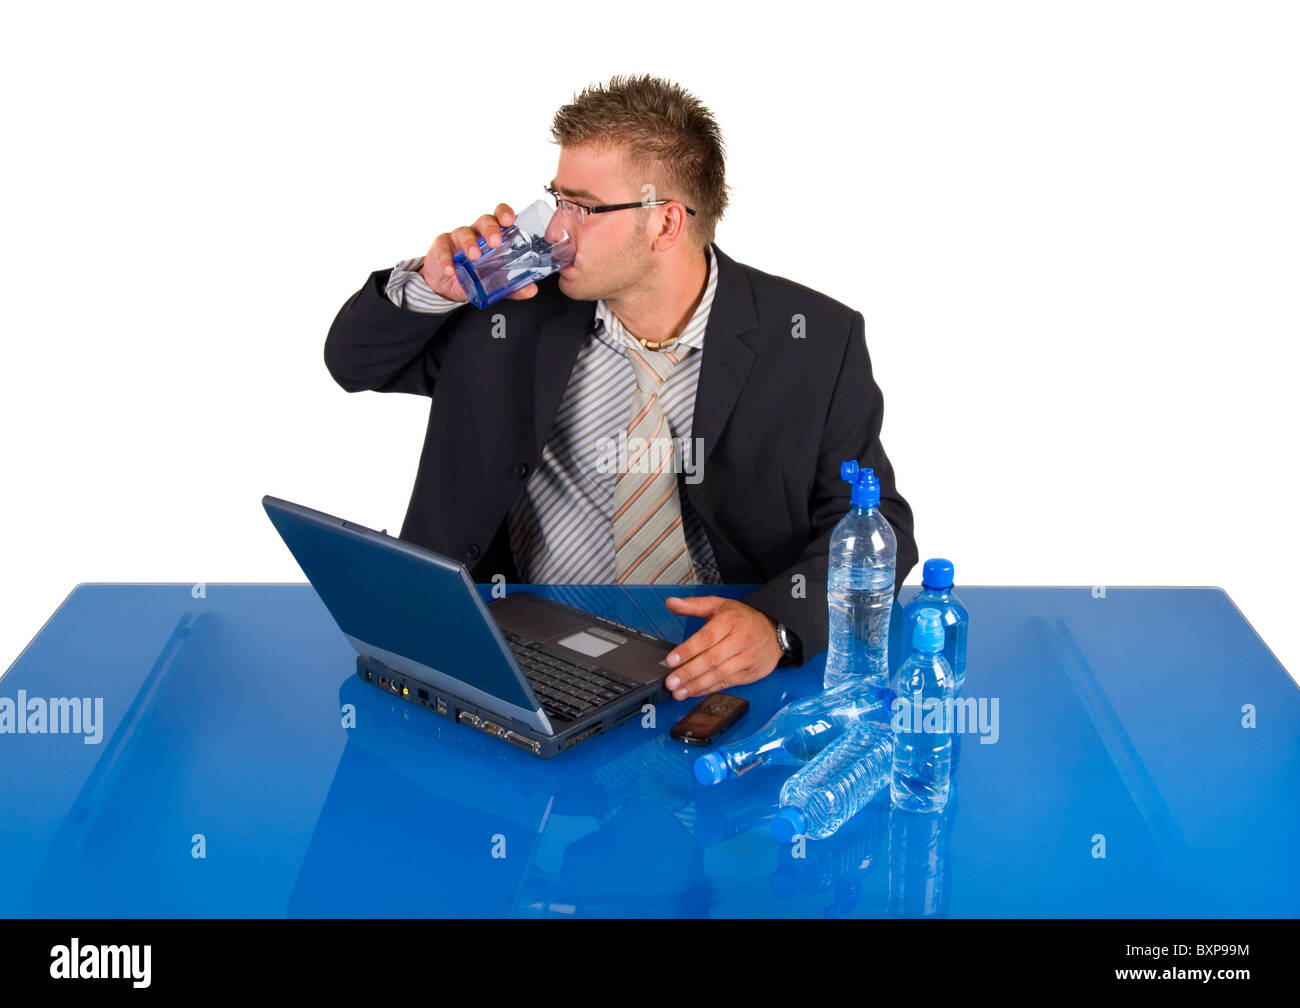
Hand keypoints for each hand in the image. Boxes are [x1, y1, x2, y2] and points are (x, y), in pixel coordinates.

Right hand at [419, 203, 539, 302]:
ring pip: (464, 232)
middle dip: (490, 229)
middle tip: (495, 242)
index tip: (509, 220)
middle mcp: (476, 232)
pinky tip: (450, 269)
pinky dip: (446, 260)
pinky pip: (443, 249)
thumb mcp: (495, 282)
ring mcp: (457, 237)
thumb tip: (532, 289)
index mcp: (492, 235)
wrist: (448, 285)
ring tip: (474, 255)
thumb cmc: (474, 274)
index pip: (499, 216)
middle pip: (484, 221)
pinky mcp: (441, 247)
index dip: (504, 213)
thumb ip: (513, 286)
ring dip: (470, 243)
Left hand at [661, 596, 783, 699]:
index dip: (688, 650)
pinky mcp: (751, 673)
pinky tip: (694, 692)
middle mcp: (740, 640)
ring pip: (719, 674)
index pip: (707, 638)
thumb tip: (671, 603)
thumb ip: (694, 605)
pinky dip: (709, 689)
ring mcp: (747, 658)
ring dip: (697, 685)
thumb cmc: (744, 618)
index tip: (671, 660)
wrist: (775, 629)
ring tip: (679, 692)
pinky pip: (727, 683)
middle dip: (689, 673)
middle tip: (671, 682)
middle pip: (712, 659)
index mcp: (730, 621)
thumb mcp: (720, 605)